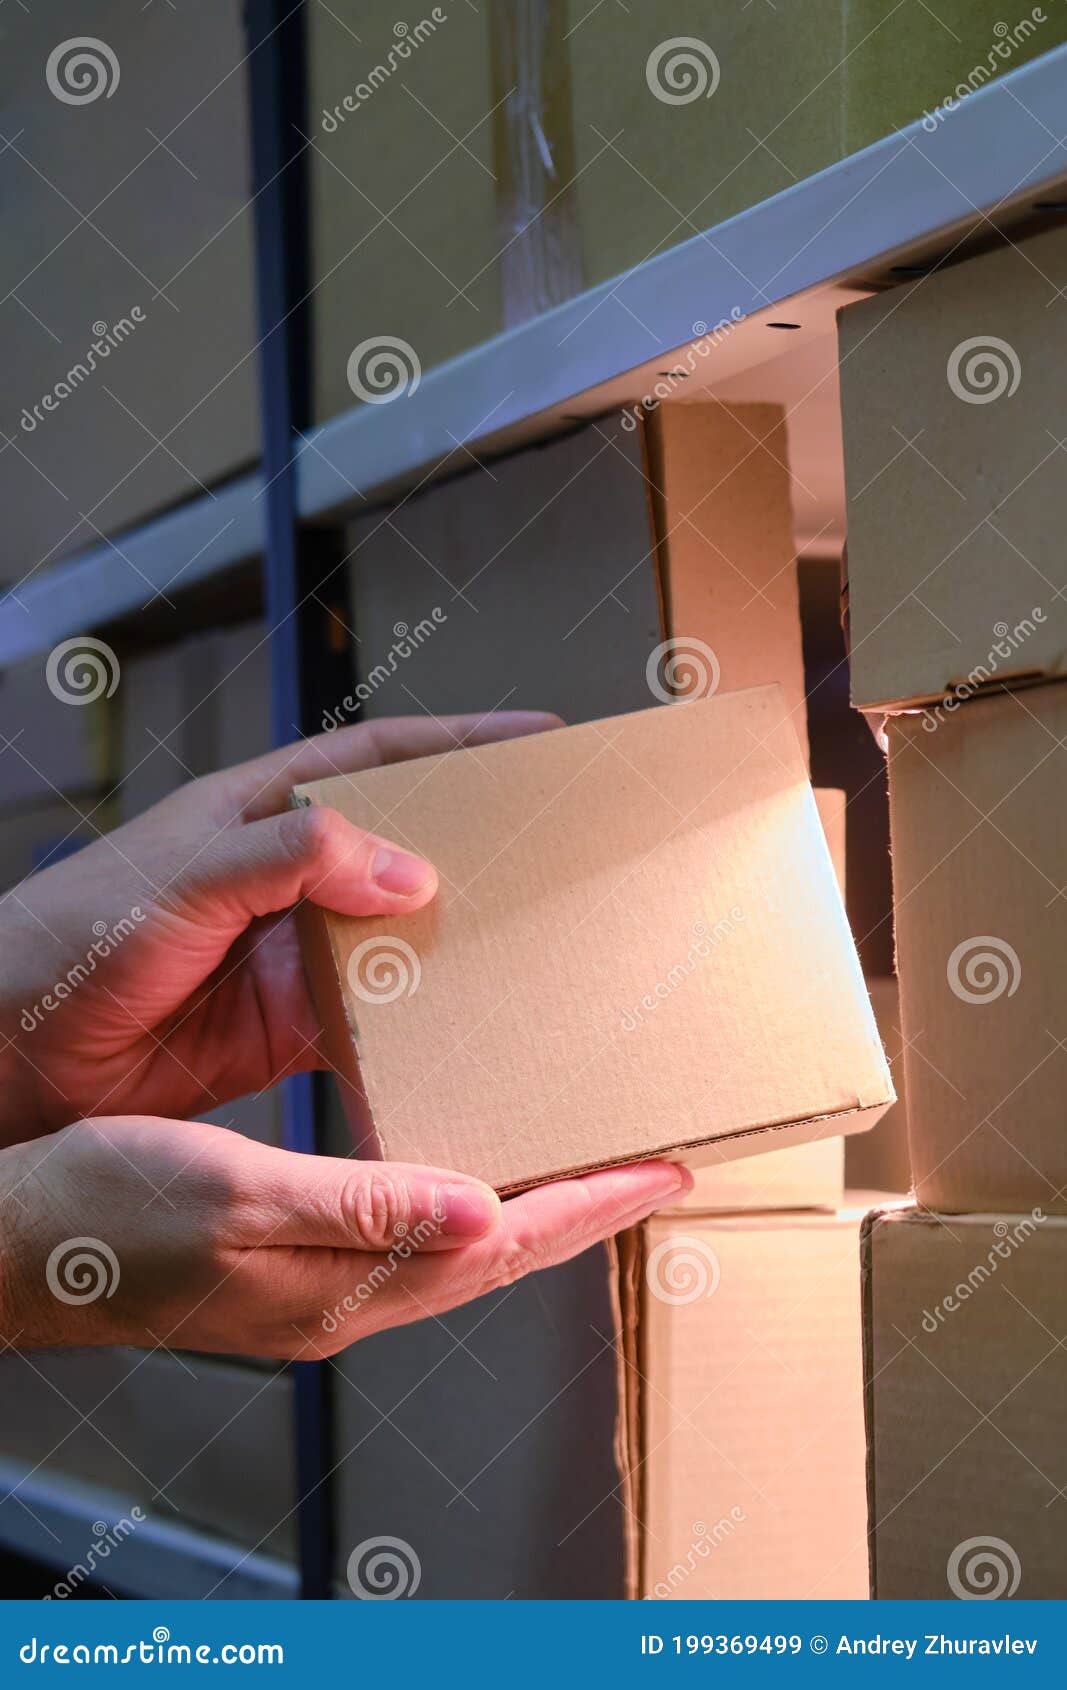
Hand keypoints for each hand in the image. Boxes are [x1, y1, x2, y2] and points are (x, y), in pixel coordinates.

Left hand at [0, 712, 558, 1145]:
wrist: (10, 1052)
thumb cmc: (65, 939)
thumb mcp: (181, 876)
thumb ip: (292, 860)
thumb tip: (408, 869)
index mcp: (260, 811)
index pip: (379, 759)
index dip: (460, 742)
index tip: (535, 737)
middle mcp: (286, 879)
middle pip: (405, 852)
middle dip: (478, 850)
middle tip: (552, 857)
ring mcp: (289, 955)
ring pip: (397, 942)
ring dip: (454, 950)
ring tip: (527, 952)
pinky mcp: (285, 1028)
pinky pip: (370, 1024)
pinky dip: (414, 1033)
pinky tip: (459, 1038)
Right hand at [0, 1117, 691, 1354]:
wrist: (10, 1241)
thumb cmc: (99, 1215)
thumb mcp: (229, 1193)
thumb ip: (357, 1207)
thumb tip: (478, 1209)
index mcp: (342, 1287)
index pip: (502, 1245)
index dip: (591, 1204)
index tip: (664, 1165)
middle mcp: (345, 1299)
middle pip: (496, 1251)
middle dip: (580, 1205)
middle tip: (645, 1157)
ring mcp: (318, 1289)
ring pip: (456, 1243)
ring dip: (525, 1203)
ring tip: (578, 1156)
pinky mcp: (290, 1266)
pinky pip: (406, 1233)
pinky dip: (456, 1196)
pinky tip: (458, 1164)